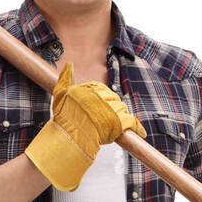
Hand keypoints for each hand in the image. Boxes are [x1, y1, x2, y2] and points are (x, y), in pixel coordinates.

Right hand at [25, 61, 145, 191]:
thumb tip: (69, 65)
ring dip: (120, 118)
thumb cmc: (64, 118)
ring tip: (112, 127)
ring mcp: (113, 108)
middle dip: (111, 109)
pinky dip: (137, 128)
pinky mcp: (120, 121)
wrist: (70, 136)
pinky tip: (141, 133)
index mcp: (92, 88)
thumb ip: (65, 78)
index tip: (98, 109)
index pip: (103, 91)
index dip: (102, 102)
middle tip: (105, 120)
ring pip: (122, 110)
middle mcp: (103, 96)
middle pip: (114, 100)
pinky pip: (132, 122)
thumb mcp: (60, 94)